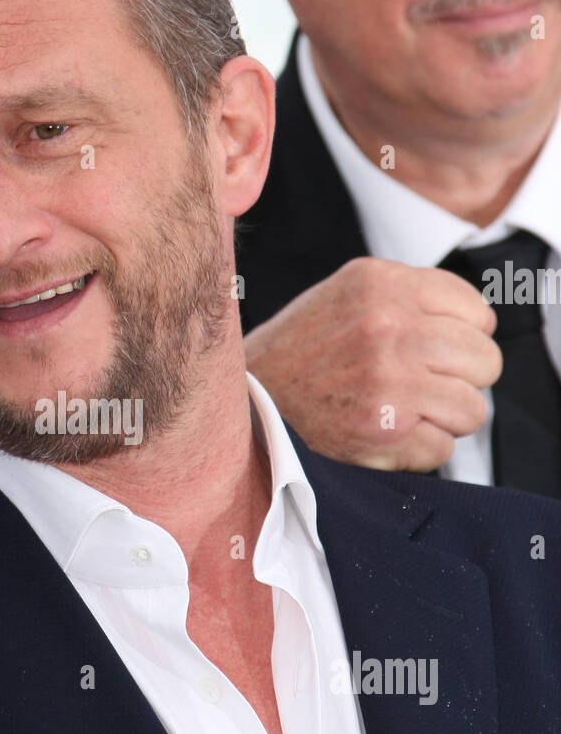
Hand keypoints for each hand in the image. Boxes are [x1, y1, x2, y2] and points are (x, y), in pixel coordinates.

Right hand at [243, 258, 501, 470]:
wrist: (249, 395)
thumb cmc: (302, 347)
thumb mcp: (351, 290)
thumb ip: (411, 295)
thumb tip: (477, 322)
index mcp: (385, 285)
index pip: (478, 313)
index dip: (464, 336)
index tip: (439, 349)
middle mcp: (390, 328)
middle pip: (485, 361)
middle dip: (463, 378)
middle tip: (428, 384)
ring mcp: (390, 381)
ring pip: (472, 409)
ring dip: (446, 417)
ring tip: (411, 410)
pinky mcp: (383, 431)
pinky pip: (443, 449)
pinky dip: (421, 449)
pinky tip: (390, 433)